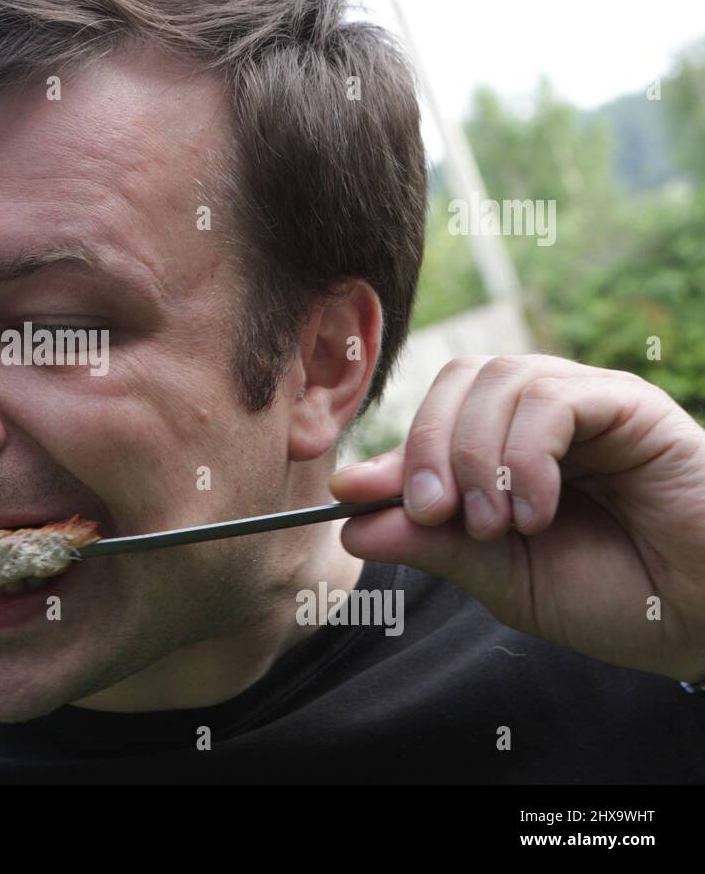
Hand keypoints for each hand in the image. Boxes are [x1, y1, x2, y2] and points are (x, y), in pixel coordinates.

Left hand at [328, 355, 704, 682]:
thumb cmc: (617, 598)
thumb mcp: (502, 576)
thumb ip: (432, 542)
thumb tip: (348, 519)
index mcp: (509, 448)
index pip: (433, 415)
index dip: (390, 451)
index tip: (352, 496)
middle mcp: (544, 416)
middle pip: (458, 379)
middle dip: (427, 446)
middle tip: (436, 514)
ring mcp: (588, 404)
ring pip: (499, 380)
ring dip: (477, 456)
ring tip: (498, 525)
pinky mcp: (630, 406)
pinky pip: (553, 398)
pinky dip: (526, 455)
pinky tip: (537, 511)